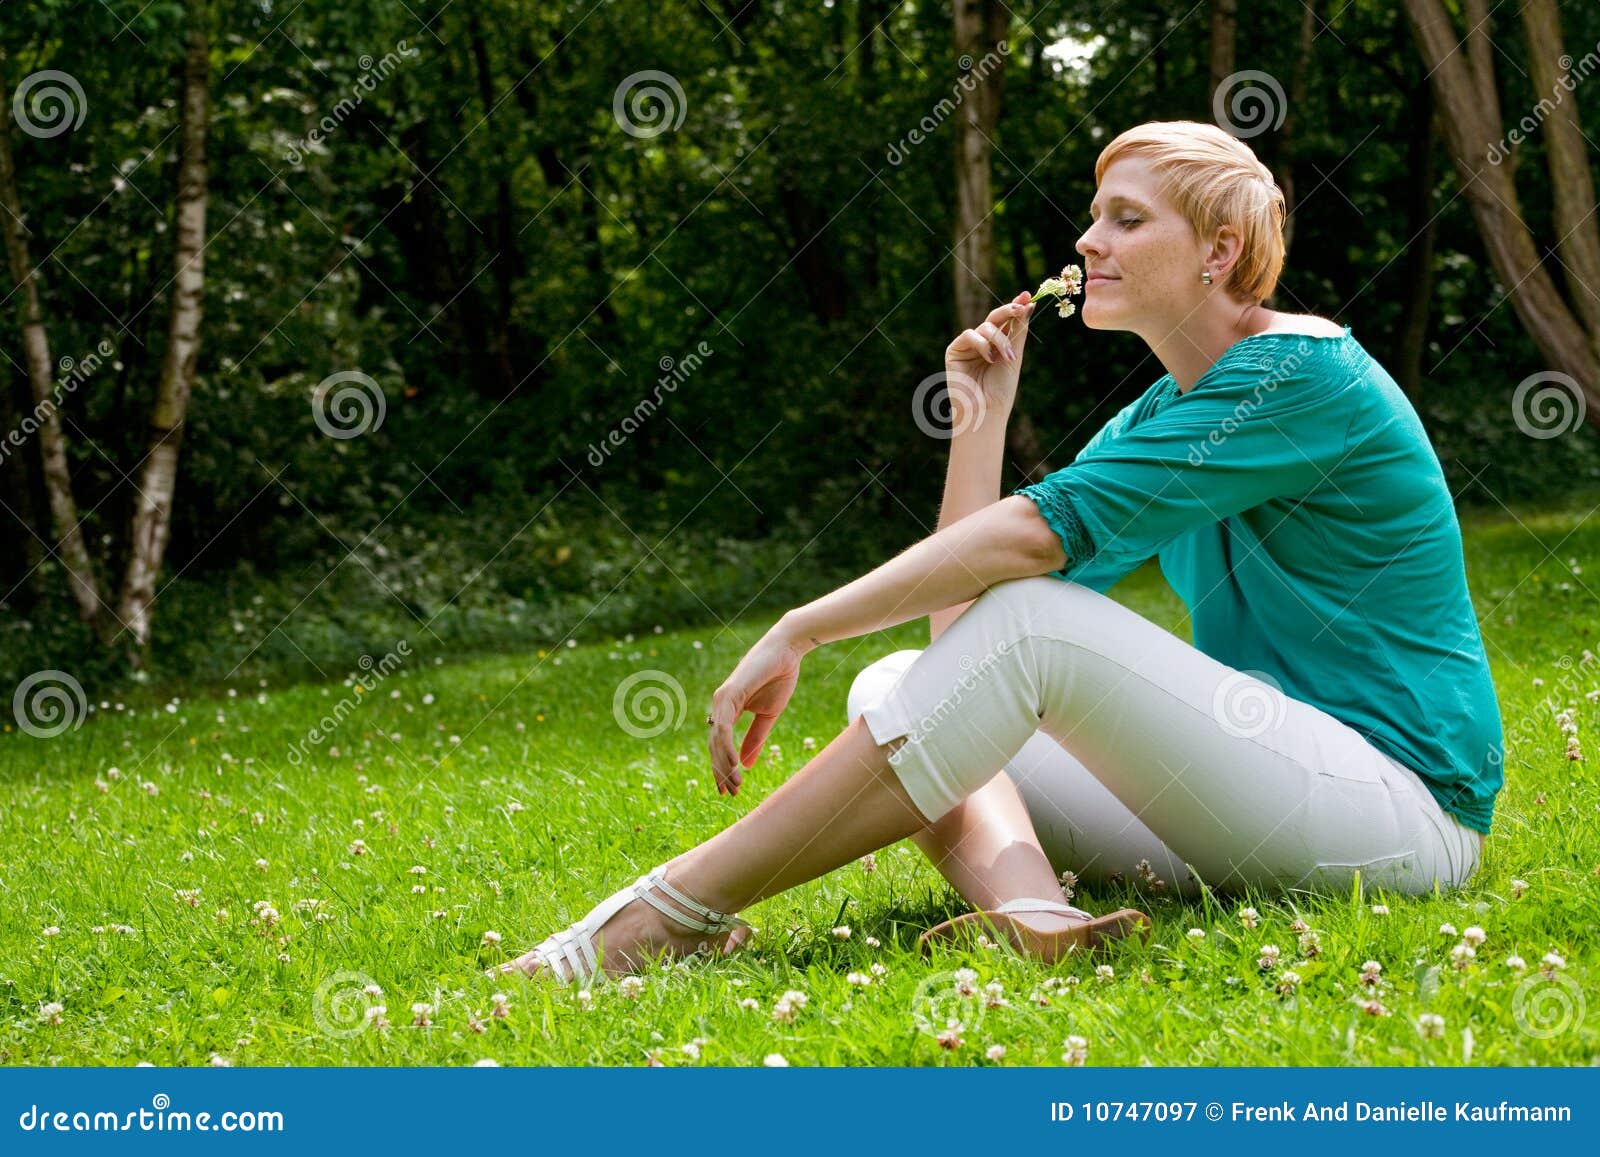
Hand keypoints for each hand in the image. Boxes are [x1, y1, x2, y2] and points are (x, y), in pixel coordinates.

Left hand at [707, 626, 805, 795]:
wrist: (787, 651)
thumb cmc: (778, 678)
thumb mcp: (768, 715)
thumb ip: (755, 739)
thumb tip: (746, 765)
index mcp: (727, 710)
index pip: (719, 745)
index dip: (722, 767)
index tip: (728, 789)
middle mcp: (719, 706)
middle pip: (714, 746)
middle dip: (721, 772)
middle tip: (730, 794)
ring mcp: (721, 699)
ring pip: (716, 740)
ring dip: (724, 765)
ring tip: (734, 784)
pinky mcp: (728, 694)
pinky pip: (723, 728)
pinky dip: (726, 747)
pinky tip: (732, 764)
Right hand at [943, 290, 1035, 422]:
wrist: (985, 411)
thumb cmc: (1001, 389)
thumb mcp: (1014, 355)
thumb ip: (1018, 330)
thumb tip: (1028, 303)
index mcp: (998, 345)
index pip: (1007, 321)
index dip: (1016, 307)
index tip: (1028, 296)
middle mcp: (983, 343)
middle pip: (995, 318)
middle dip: (1008, 311)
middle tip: (1021, 307)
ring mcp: (968, 347)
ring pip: (985, 327)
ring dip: (999, 339)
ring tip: (1006, 357)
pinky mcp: (954, 351)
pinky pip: (969, 335)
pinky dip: (982, 344)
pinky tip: (989, 358)